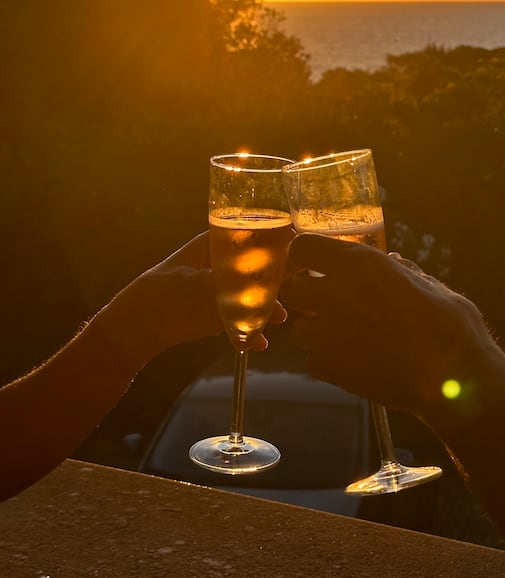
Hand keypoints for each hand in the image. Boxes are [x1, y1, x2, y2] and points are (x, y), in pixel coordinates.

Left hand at [103, 233, 284, 359]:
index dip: (276, 241)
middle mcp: (216, 263)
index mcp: (211, 244)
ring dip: (265, 308)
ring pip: (249, 294)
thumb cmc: (161, 299)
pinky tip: (260, 344)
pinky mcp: (210, 312)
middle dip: (276, 281)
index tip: (299, 250)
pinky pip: (236, 317)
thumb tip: (266, 286)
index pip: (251, 233)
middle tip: (296, 292)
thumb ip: (235, 287)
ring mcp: (214, 288)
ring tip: (279, 320)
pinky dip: (248, 329)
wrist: (131, 332)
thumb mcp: (202, 288)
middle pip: (255, 267)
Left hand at [281, 234, 492, 417]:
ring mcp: (328, 335)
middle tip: (329, 302)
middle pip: (291, 289)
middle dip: (305, 295)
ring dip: (316, 331)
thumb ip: (401, 271)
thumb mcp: (428, 284)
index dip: (306, 257)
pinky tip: (354, 360)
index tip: (317, 265)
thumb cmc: (449, 324)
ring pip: (299, 329)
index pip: (303, 247)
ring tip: (347, 337)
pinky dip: (328, 361)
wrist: (453, 379)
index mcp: (360, 265)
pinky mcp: (330, 369)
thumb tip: (392, 262)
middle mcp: (336, 294)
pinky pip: (313, 361)